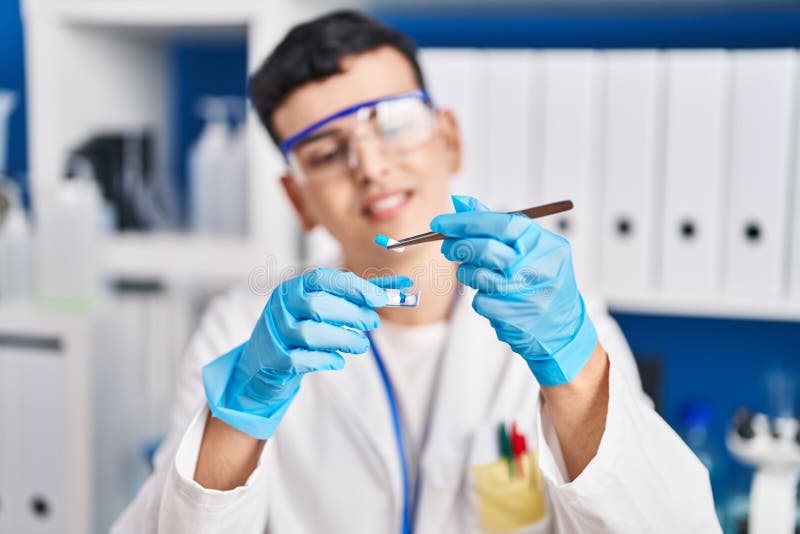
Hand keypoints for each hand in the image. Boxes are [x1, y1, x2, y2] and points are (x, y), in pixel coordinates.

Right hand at [202, 268, 411, 438]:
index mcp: (294, 287)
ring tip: (361, 345)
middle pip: (318, 304)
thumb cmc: (302, 330)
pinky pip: (302, 358)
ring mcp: (276, 332)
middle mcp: (282, 305)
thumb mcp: (326, 309)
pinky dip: (325, 359)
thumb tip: (402, 286)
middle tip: (372, 323)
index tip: (379, 298)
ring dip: (343, 338)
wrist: (263, 364)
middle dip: (351, 314)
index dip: (353, 287)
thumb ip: (361, 297)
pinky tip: (338, 361)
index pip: (324, 279)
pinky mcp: (275, 358)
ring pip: (311, 332)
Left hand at [430, 196, 596, 385]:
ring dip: (468, 274)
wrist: (562, 328)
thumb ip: (496, 226)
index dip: (467, 221)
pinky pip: (480, 301)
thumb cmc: (543, 281)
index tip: (441, 223)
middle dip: (458, 246)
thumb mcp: (531, 249)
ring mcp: (525, 293)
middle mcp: (537, 267)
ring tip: (480, 276)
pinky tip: (497, 300)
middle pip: (486, 249)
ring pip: (477, 276)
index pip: (502, 223)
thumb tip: (460, 202)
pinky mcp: (512, 316)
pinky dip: (481, 298)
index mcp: (544, 245)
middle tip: (447, 246)